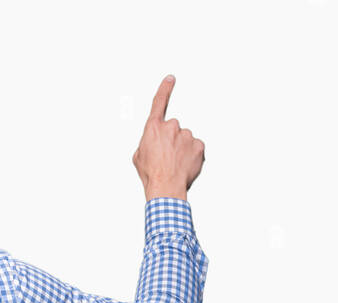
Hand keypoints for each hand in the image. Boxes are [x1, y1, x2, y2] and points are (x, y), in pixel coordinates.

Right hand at [132, 75, 204, 199]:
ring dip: (182, 149)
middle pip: (173, 129)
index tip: (171, 79)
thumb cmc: (151, 174)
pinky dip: (192, 156)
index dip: (165, 89)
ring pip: (185, 139)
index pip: (159, 102)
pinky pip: (196, 148)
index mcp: (154, 128)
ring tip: (175, 164)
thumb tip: (152, 144)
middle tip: (167, 157)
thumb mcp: (138, 157)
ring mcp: (186, 135)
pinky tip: (185, 165)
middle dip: (171, 141)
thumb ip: (146, 143)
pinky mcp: (198, 145)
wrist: (166, 188)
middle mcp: (171, 127)